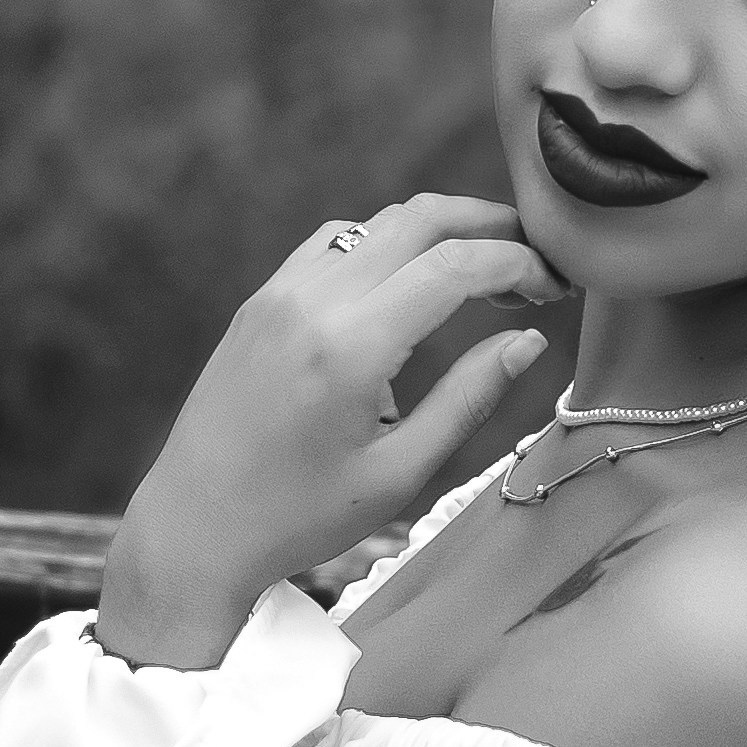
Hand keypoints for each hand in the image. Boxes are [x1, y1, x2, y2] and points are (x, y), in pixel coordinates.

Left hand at [97, 196, 565, 665]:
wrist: (192, 528)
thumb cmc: (299, 518)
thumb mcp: (398, 473)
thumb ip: (469, 399)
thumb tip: (528, 340)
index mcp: (349, 348)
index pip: (453, 265)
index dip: (518, 262)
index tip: (554, 287)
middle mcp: (311, 302)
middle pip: (418, 218)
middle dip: (488, 225)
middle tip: (535, 258)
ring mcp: (278, 294)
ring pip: (376, 224)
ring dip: (437, 232)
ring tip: (483, 272)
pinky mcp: (259, 302)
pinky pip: (334, 244)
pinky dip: (385, 245)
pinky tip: (410, 284)